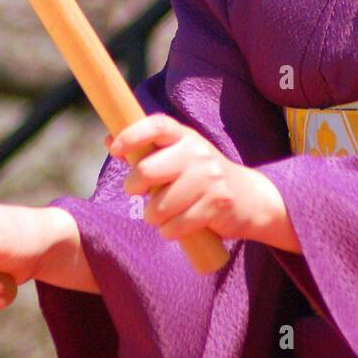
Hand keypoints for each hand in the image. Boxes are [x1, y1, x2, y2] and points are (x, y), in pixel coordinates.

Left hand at [106, 114, 297, 250]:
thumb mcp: (178, 156)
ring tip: (159, 216)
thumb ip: (146, 149)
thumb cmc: (202, 177)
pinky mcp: (217, 203)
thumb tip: (107, 139)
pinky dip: (170, 232)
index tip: (115, 151)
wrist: (250, 198)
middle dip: (134, 187)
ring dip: (153, 217)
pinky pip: (177, 225)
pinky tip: (175, 228)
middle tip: (137, 193)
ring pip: (160, 206)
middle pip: (148, 170)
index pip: (156, 125)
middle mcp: (197, 152)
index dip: (132, 135)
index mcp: (184, 136)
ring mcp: (210, 177)